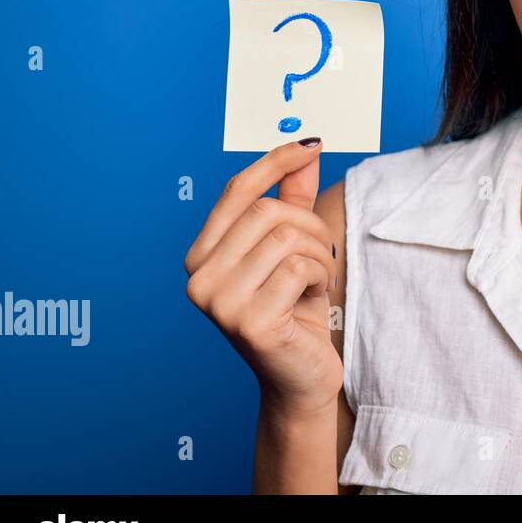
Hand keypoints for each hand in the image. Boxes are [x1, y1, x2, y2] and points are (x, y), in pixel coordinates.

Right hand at [184, 137, 340, 418]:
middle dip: (310, 226)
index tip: (310, 145)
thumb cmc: (295, 311)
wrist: (301, 377)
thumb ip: (294, 199)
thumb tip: (305, 148)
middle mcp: (198, 278)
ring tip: (316, 282)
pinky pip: (299, 269)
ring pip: (286, 238)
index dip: (274, 162)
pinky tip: (313, 301)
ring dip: (318, 255)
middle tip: (322, 255)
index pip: (237, 192)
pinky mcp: (247, 322)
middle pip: (267, 212)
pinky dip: (320, 278)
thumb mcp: (294, 248)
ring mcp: (218, 303)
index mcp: (202, 256)